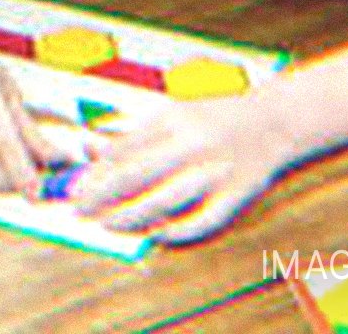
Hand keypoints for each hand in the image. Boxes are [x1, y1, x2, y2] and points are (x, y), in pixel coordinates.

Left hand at [72, 94, 297, 243]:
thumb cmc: (215, 118)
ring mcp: (215, 172)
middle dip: (101, 195)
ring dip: (130, 216)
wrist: (275, 120)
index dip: (94, 172)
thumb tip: (88, 150)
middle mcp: (193, 144)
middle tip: (78, 209)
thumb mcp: (172, 114)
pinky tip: (156, 234)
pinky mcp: (236, 196)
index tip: (73, 187)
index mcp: (174, 120)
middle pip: (137, 174)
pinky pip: (202, 221)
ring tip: (105, 224)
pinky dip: (177, 231)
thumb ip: (133, 135)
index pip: (124, 150)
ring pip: (164, 201)